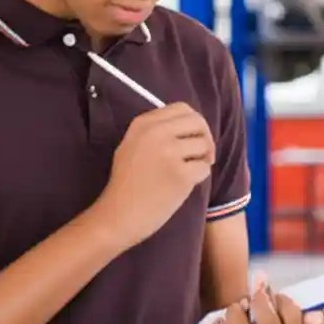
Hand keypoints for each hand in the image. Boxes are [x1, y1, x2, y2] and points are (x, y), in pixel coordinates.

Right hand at [90, 102, 214, 250]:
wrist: (118, 215)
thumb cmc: (126, 184)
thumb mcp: (132, 146)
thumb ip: (156, 131)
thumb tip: (192, 125)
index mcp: (143, 124)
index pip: (182, 108)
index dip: (193, 123)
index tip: (193, 138)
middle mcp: (156, 133)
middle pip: (197, 122)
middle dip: (205, 138)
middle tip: (203, 155)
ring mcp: (169, 152)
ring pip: (204, 145)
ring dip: (203, 159)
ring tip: (188, 172)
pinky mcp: (180, 174)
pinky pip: (204, 168)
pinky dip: (199, 177)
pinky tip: (185, 185)